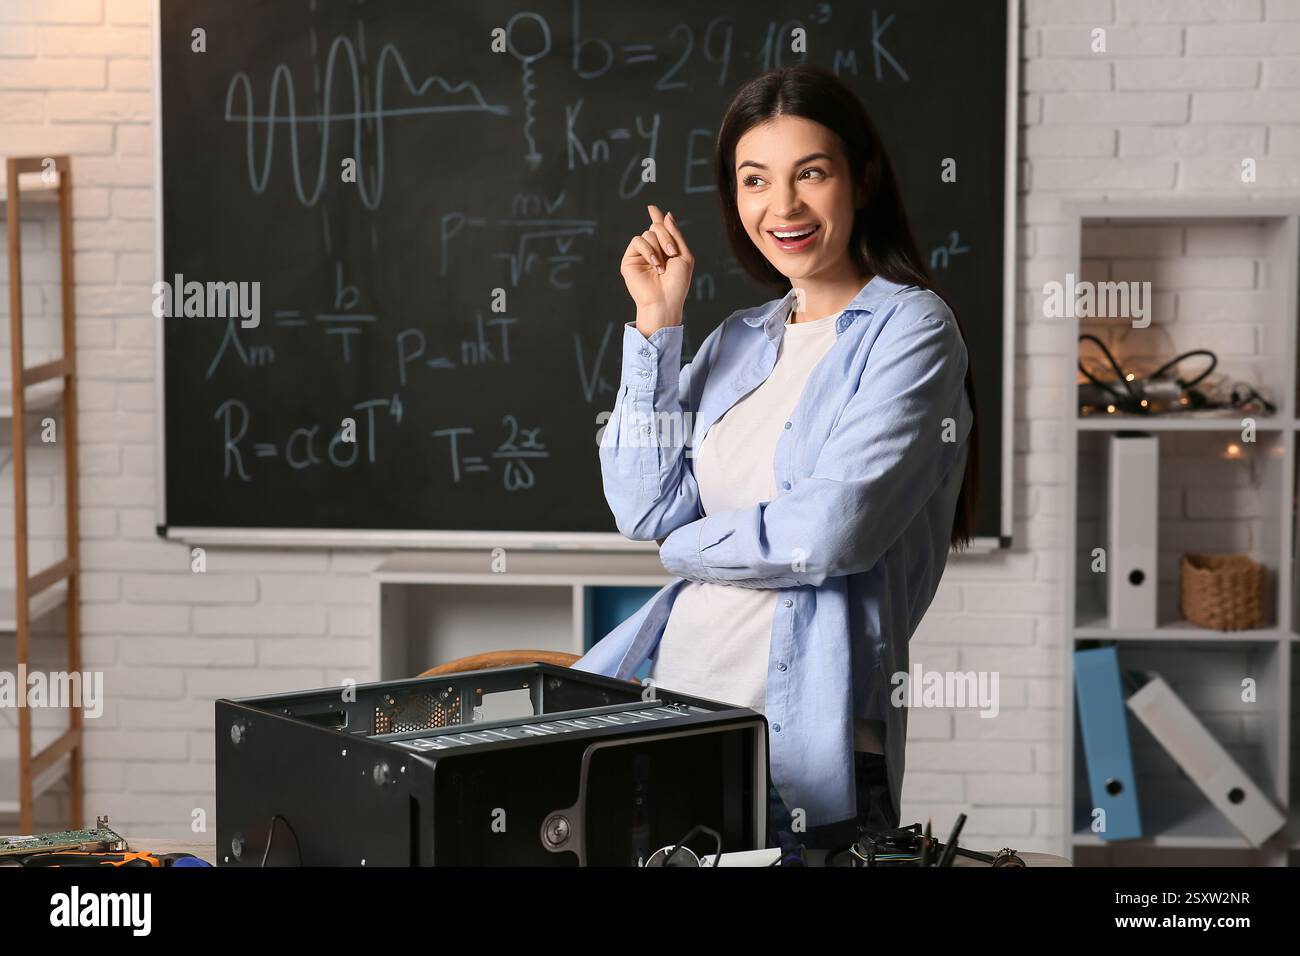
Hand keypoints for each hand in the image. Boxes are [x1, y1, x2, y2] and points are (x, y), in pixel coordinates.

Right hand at [620, 204, 693, 336]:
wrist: (665, 300)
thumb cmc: (677, 283)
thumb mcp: (684, 255)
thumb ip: (676, 234)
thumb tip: (666, 215)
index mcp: (666, 249)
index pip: (660, 229)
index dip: (657, 217)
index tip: (652, 208)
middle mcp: (653, 250)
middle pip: (656, 227)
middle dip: (666, 237)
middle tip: (672, 253)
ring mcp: (640, 255)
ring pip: (648, 233)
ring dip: (658, 247)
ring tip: (662, 266)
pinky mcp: (629, 260)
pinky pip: (637, 241)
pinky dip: (648, 250)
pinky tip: (654, 264)